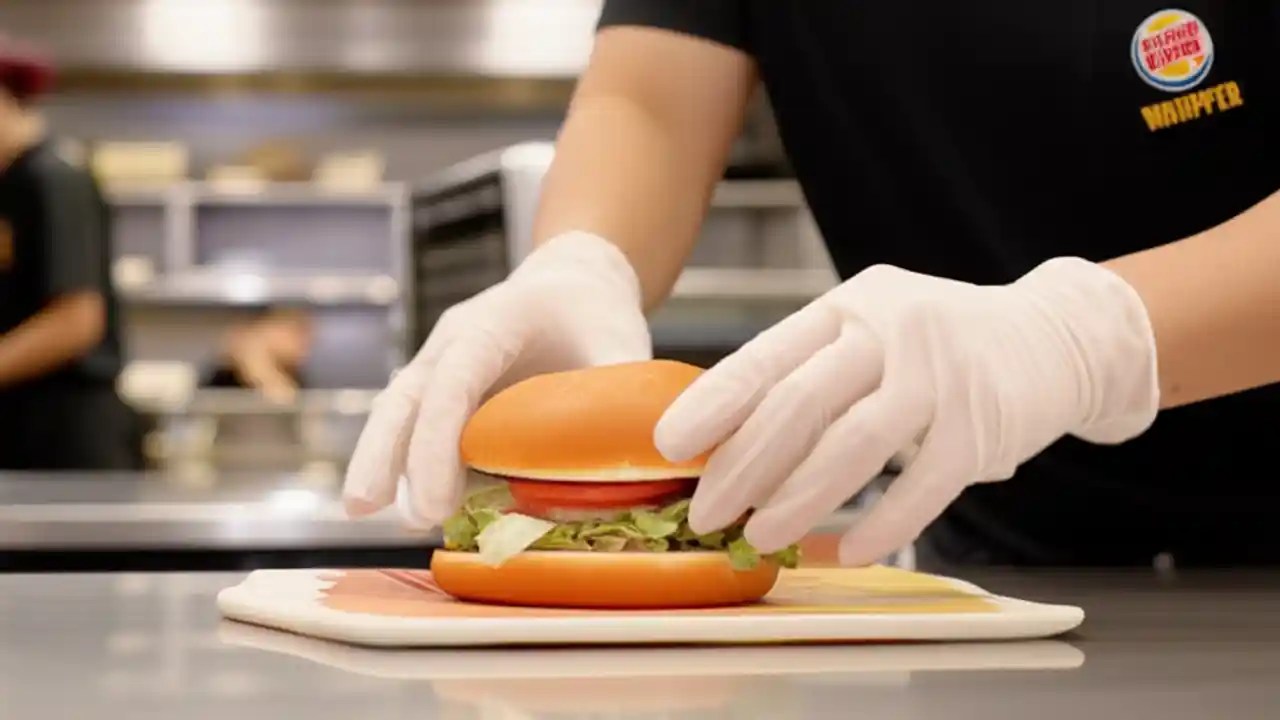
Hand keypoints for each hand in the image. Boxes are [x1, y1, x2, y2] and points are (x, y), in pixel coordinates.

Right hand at [343, 232, 650, 524]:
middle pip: (407, 392)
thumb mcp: (622, 345)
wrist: (575, 282)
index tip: (435, 501)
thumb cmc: (597, 313)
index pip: (456, 379)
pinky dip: (400, 459)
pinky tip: (399, 502)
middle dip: (383, 450)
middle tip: (364, 509)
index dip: (439, 441)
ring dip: (379, 458)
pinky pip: (412, 422)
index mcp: (497, 321)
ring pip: (398, 407)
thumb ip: (620, 398)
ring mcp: (441, 361)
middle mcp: (456, 339)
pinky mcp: (442, 386)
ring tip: (363, 512)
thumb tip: (630, 465)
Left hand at [655, 258, 1159, 564]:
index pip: (767, 355)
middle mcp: (891, 331)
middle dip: (745, 465)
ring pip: (856, 445)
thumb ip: (808, 371)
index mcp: (848, 306)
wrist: (1053, 335)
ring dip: (800, 498)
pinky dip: (884, 523)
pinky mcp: (984, 426)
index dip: (714, 404)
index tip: (670, 446)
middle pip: (802, 403)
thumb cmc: (935, 344)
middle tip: (707, 512)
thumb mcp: (869, 330)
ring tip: (760, 535)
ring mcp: (941, 376)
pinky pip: (924, 486)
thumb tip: (724, 440)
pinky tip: (849, 551)